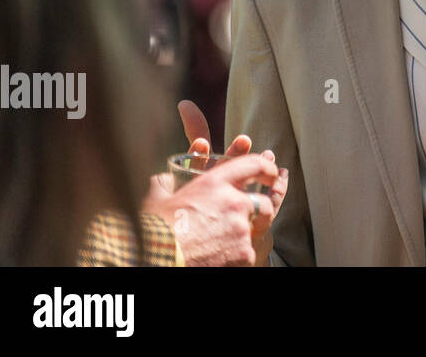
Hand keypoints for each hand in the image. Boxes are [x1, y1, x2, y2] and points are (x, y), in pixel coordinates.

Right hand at [152, 100, 289, 265]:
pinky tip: (219, 259)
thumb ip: (166, 184)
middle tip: (256, 217)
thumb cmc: (152, 230)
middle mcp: (233, 202)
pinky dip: (236, 257)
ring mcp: (241, 228)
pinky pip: (247, 253)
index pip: (252, 165)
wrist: (156, 257)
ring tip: (229, 243)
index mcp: (214, 183)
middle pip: (263, 203)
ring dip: (246, 235)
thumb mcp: (156, 199)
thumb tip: (163, 179)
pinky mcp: (243, 252)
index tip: (272, 173)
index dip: (267, 168)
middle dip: (262, 210)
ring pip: (256, 230)